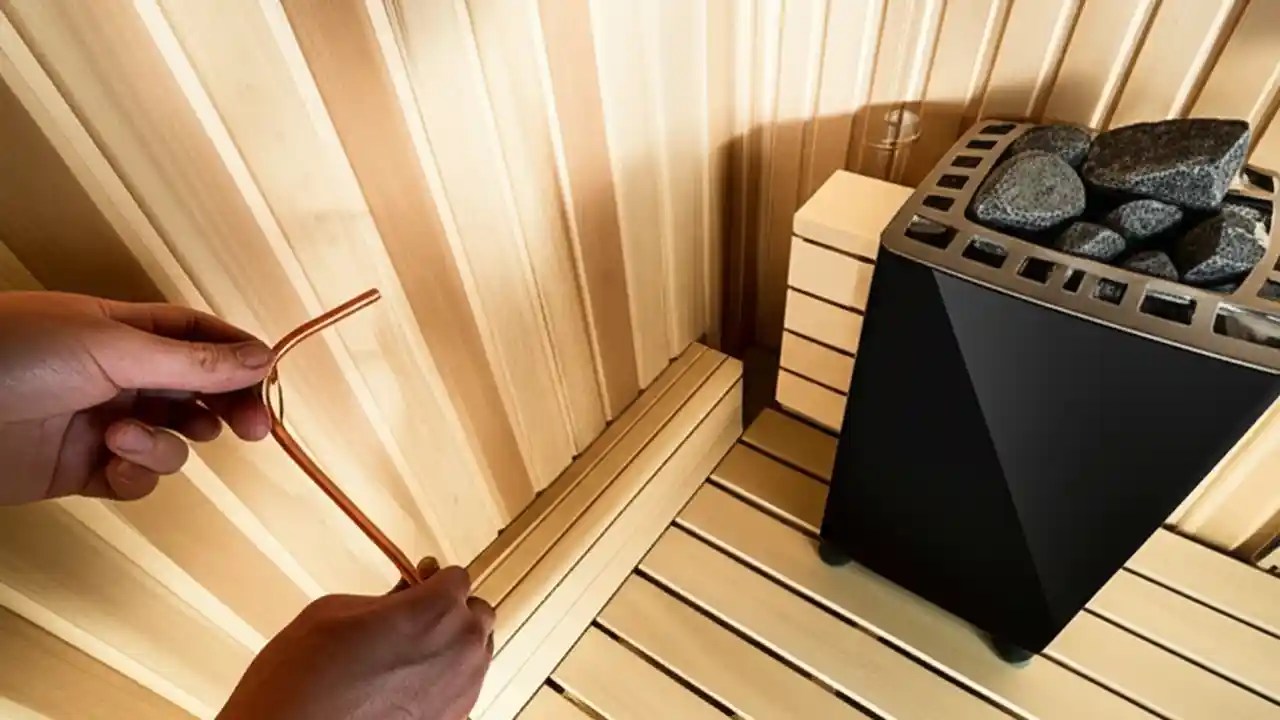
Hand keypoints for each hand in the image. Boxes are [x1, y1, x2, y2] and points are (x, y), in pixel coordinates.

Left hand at [0, 291, 273, 504]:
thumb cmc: (8, 356)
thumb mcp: (109, 347)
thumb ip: (191, 359)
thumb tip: (263, 356)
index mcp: (125, 329)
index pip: (202, 337)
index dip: (239, 355)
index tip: (270, 379)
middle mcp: (120, 374)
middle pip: (199, 391)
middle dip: (227, 409)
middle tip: (252, 429)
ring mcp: (103, 423)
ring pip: (173, 441)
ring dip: (166, 446)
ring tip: (125, 440)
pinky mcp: (84, 471)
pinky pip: (139, 479)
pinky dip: (137, 475)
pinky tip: (111, 465)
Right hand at [218, 559, 495, 719]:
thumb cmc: (301, 680)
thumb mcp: (333, 611)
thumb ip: (384, 598)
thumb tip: (405, 596)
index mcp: (435, 610)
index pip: (458, 577)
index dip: (433, 577)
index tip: (416, 580)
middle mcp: (461, 649)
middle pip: (476, 614)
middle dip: (450, 610)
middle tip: (412, 615)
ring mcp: (462, 690)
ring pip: (474, 652)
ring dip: (450, 645)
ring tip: (407, 652)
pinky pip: (462, 687)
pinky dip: (443, 679)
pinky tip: (406, 682)